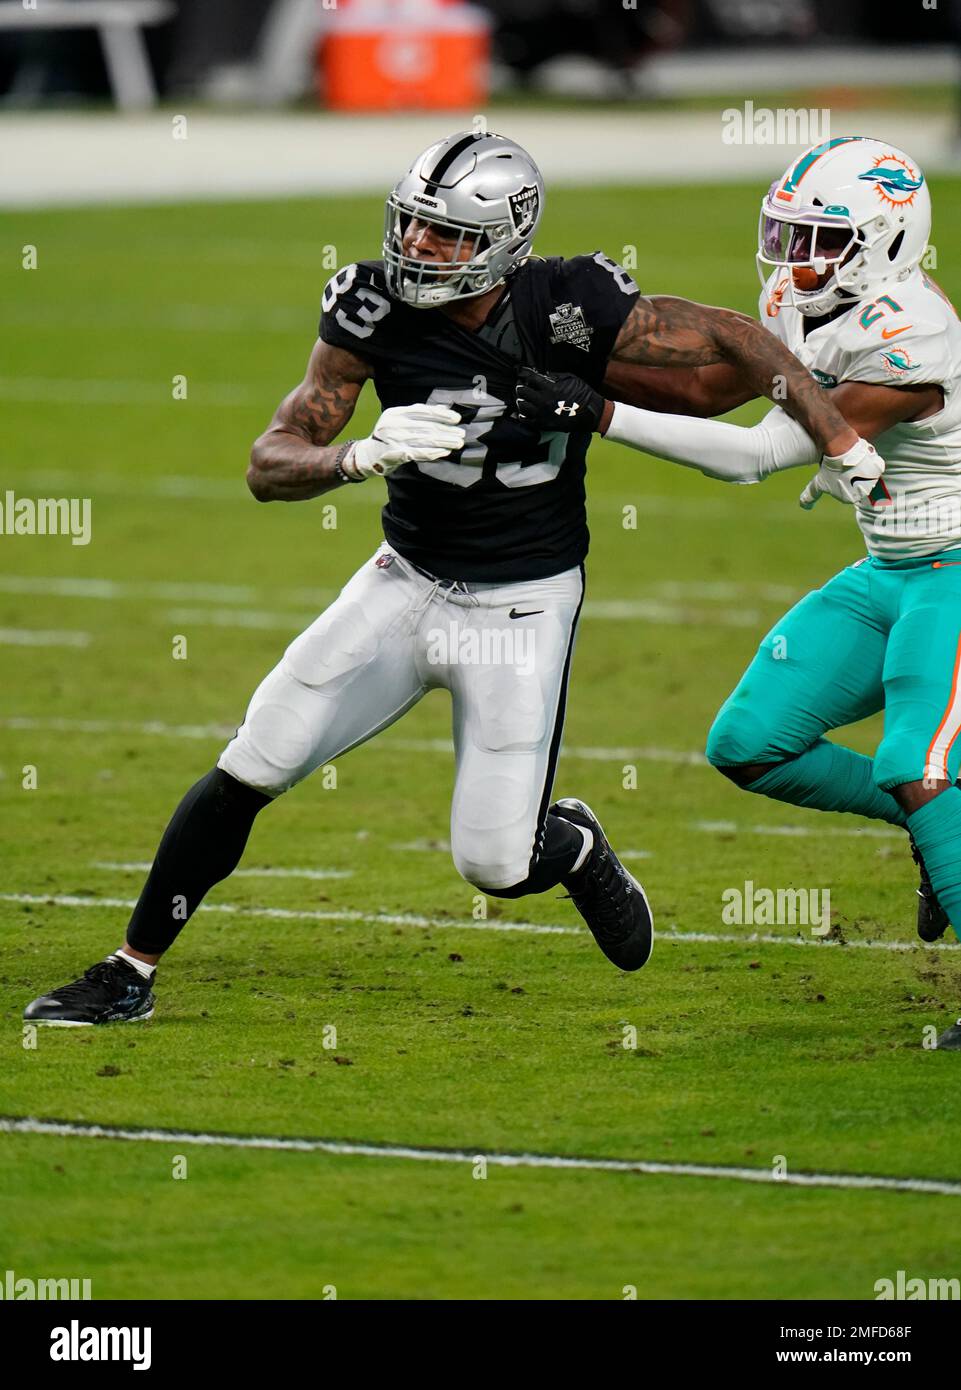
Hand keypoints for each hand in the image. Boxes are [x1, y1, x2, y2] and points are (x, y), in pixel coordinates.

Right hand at [341, 405, 464, 479]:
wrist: (367, 456)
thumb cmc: (388, 436)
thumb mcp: (400, 421)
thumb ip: (419, 414)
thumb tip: (443, 409)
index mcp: (396, 412)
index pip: (422, 411)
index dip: (441, 414)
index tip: (456, 419)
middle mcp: (394, 424)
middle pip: (426, 426)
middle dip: (447, 430)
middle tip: (462, 434)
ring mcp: (394, 439)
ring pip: (425, 439)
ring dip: (444, 442)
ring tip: (458, 443)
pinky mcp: (395, 454)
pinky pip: (418, 453)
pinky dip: (433, 452)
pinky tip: (445, 452)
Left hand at [514, 366, 605, 432]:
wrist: (591, 414)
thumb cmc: (583, 395)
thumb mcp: (571, 379)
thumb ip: (555, 376)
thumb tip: (542, 375)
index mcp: (550, 388)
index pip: (530, 378)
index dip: (525, 374)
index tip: (522, 372)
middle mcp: (543, 401)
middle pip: (522, 391)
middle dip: (521, 387)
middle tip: (522, 386)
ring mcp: (542, 414)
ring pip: (521, 405)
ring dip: (521, 400)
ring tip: (523, 398)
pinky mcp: (543, 424)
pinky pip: (525, 420)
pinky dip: (522, 414)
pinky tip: (523, 411)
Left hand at [799, 436, 884, 509]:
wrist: (841, 449)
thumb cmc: (829, 467)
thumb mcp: (818, 483)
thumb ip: (811, 495)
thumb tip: (803, 506)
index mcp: (850, 498)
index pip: (845, 489)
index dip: (840, 479)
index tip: (837, 472)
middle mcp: (863, 493)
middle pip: (856, 483)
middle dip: (850, 475)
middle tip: (843, 466)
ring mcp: (872, 481)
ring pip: (865, 474)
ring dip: (860, 468)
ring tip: (851, 461)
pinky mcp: (878, 469)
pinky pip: (874, 465)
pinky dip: (869, 461)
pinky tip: (860, 457)